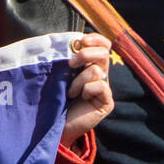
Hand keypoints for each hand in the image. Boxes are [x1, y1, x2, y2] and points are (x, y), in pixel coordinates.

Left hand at [62, 34, 114, 151]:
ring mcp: (105, 88)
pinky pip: (100, 86)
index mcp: (91, 64)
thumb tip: (71, 42)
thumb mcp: (61, 74)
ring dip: (79, 80)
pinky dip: (86, 90)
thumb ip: (68, 59)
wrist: (57, 125)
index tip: (80, 41)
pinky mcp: (107, 102)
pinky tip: (80, 99)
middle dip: (85, 55)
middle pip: (103, 53)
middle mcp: (101, 74)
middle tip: (71, 64)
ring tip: (70, 92)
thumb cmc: (56, 98)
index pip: (103, 44)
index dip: (95, 39)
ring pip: (96, 70)